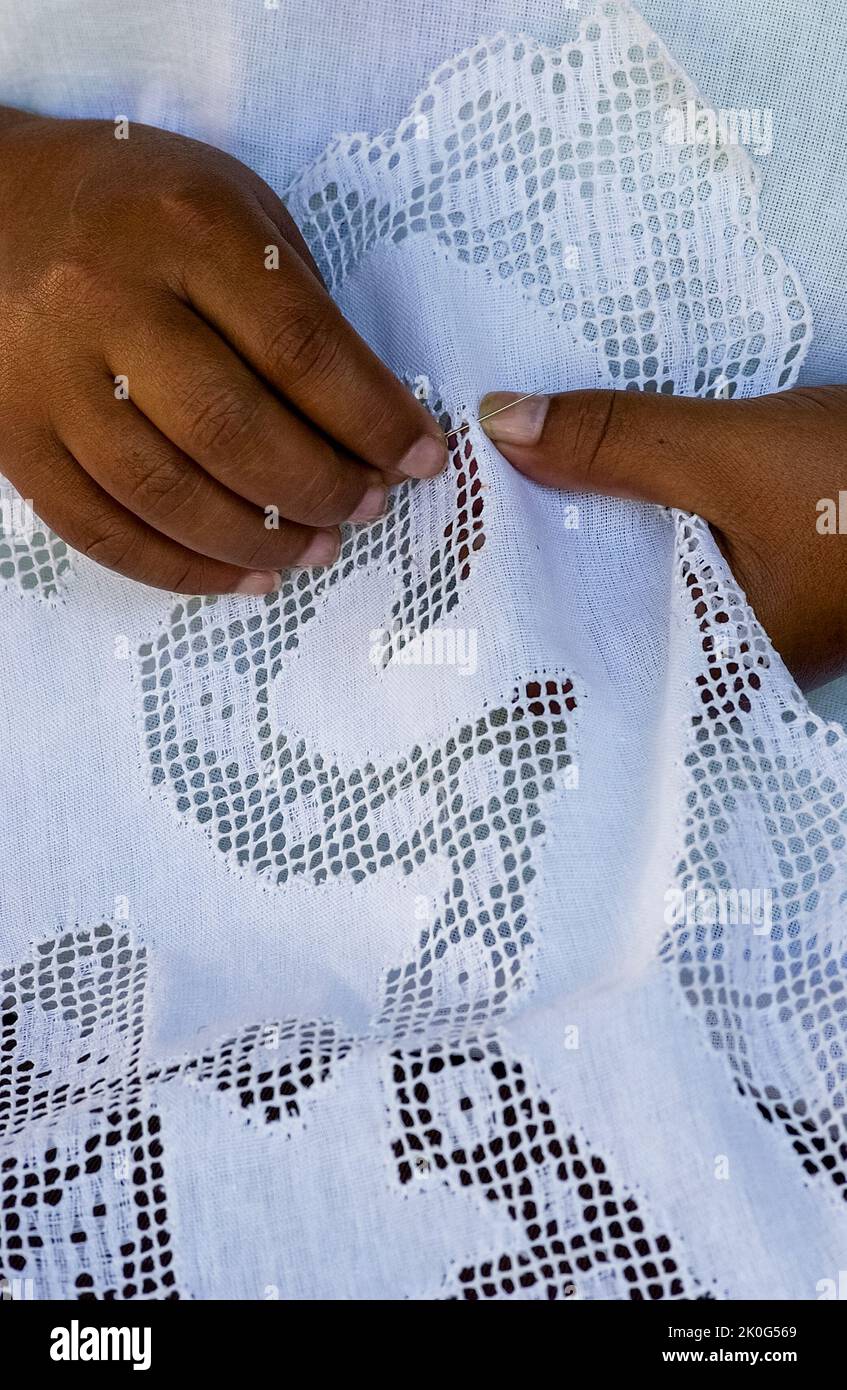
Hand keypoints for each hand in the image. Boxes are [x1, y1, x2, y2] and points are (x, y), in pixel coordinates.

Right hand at [0, 111, 445, 593]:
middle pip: (233, 430)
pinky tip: (243, 577)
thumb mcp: (230, 206)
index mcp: (184, 229)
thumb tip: (365, 420)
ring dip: (261, 541)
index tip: (423, 458)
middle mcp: (108, 302)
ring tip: (318, 551)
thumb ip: (294, 302)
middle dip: (321, 488)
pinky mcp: (13, 437)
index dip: (373, 418)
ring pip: (166, 493)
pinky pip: (101, 529)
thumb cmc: (131, 205)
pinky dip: (182, 570)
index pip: (299, 346)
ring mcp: (49, 377)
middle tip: (369, 509)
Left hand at [479, 385, 846, 688]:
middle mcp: (708, 661)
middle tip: (454, 498)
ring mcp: (731, 621)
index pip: (562, 656)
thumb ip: (614, 445)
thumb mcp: (729, 457)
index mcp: (699, 670)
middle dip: (525, 558)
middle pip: (585, 618)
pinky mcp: (749, 580)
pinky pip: (661, 557)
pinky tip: (585, 480)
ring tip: (503, 481)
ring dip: (573, 532)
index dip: (497, 594)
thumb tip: (503, 425)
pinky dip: (624, 519)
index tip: (444, 528)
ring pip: (622, 584)